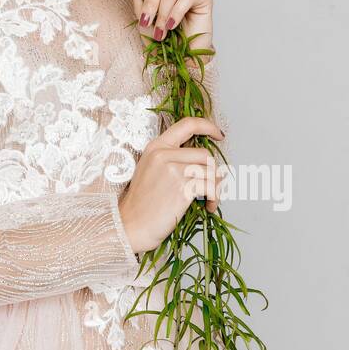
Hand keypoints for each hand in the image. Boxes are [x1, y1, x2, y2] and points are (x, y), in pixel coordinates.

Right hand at [117, 116, 225, 253]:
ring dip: (216, 186)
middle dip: (213, 172)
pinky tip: (208, 206)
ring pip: (210, 170)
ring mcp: (173, 169)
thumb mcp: (150, 171)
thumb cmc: (141, 204)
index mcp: (156, 147)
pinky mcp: (181, 187)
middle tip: (212, 186)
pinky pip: (211, 186)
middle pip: (205, 154)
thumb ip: (172, 160)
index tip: (218, 135)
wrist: (129, 225)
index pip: (187, 124)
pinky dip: (215, 197)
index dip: (208, 126)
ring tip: (210, 199)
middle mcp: (163, 154)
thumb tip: (204, 161)